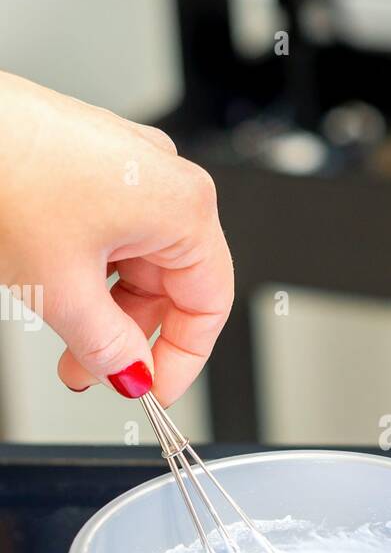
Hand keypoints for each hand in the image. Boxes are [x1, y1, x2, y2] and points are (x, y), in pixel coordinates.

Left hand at [0, 72, 233, 401]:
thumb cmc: (7, 171)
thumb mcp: (63, 289)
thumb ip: (108, 348)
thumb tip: (131, 375)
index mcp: (183, 206)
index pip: (208, 304)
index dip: (182, 358)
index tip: (153, 390)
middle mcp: (165, 178)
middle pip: (170, 284)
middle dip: (130, 336)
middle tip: (92, 373)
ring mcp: (129, 166)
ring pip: (136, 261)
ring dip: (103, 308)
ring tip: (62, 335)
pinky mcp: (92, 162)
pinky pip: (110, 233)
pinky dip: (88, 270)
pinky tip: (53, 288)